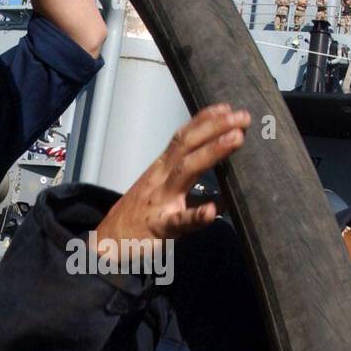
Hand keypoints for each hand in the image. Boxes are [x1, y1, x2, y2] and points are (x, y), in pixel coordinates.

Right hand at [93, 105, 246, 261]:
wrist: (107, 243)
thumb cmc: (138, 217)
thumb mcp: (160, 193)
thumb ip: (188, 187)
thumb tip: (222, 191)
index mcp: (161, 169)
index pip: (183, 137)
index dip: (204, 120)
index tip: (227, 107)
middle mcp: (160, 178)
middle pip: (187, 145)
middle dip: (214, 128)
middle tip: (242, 116)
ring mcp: (159, 200)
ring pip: (185, 171)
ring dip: (211, 152)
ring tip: (235, 140)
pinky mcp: (158, 226)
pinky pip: (178, 221)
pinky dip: (195, 215)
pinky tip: (212, 212)